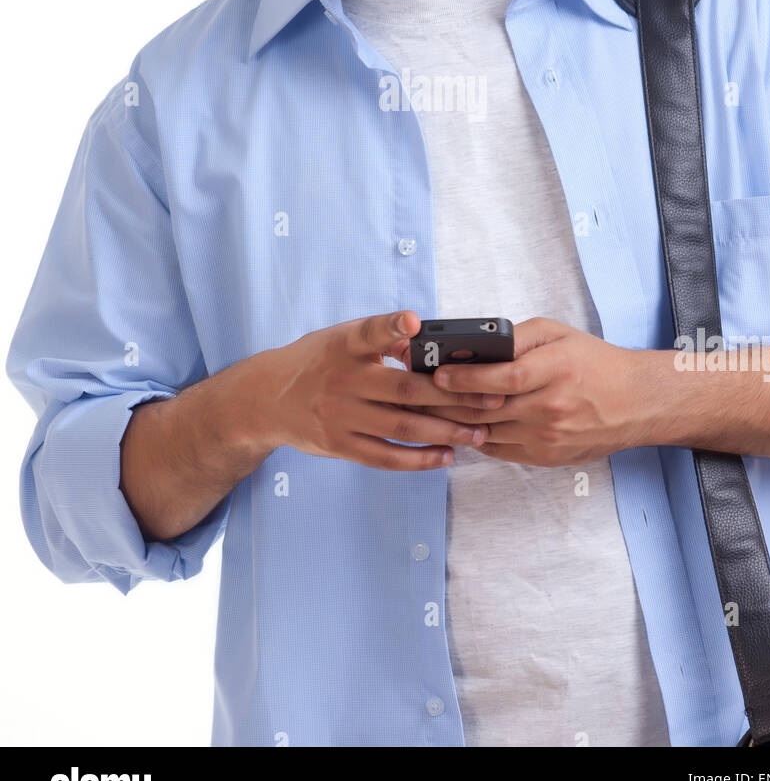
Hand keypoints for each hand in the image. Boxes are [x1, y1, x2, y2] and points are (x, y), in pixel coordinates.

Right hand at [246, 310, 494, 470]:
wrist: (266, 398)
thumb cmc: (318, 361)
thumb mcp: (341, 339)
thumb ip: (380, 339)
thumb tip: (426, 338)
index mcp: (344, 345)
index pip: (370, 333)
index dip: (391, 327)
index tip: (413, 321)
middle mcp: (342, 380)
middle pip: (405, 389)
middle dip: (454, 396)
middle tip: (492, 399)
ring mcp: (340, 416)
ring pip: (402, 427)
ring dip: (446, 431)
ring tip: (479, 432)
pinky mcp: (339, 445)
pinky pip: (385, 456)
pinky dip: (419, 458)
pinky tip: (446, 455)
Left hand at [412, 318, 642, 466]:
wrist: (635, 402)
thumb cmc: (594, 363)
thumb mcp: (557, 334)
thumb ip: (517, 337)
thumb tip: (476, 345)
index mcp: (554, 371)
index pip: (501, 378)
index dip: (465, 378)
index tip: (438, 374)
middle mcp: (550, 407)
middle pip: (488, 409)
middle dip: (449, 400)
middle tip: (420, 392)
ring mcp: (548, 437)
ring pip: (488, 432)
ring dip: (458, 421)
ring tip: (432, 408)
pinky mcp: (546, 457)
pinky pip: (500, 450)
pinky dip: (478, 437)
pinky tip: (463, 424)